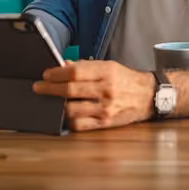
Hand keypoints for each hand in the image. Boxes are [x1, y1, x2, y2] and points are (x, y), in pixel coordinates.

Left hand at [32, 60, 155, 131]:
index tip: (46, 75)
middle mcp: (106, 89)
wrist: (149, 96)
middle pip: (70, 90)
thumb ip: (86, 66)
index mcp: (107, 72)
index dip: (56, 73)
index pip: (75, 72)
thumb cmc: (126, 80)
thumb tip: (63, 65)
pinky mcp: (106, 122)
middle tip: (39, 87)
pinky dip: (69, 119)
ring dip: (57, 104)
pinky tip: (64, 114)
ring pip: (72, 108)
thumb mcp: (109, 66)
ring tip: (51, 100)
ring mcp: (106, 108)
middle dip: (50, 88)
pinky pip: (80, 124)